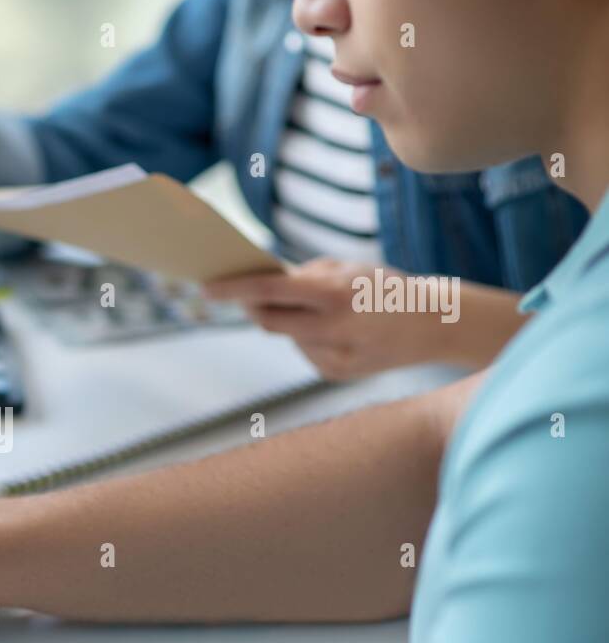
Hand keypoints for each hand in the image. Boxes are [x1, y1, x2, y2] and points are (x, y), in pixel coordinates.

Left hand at [204, 259, 469, 379]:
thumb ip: (305, 276)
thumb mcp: (348, 269)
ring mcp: (333, 356)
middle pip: (268, 322)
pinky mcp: (336, 374)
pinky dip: (310, 339)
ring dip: (290, 323)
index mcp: (333, 294)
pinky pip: (305, 352)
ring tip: (324, 312)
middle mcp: (331, 329)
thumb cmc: (385, 287)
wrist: (437, 324)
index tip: (205, 287)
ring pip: (288, 338)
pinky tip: (339, 333)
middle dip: (254, 309)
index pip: (268, 291)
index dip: (233, 289)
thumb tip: (260, 286)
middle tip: (247, 297)